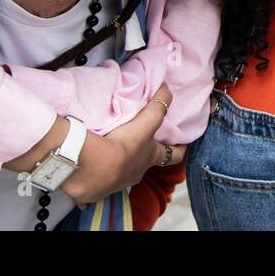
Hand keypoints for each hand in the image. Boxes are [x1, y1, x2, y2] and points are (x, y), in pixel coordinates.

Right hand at [61, 83, 173, 203]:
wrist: (94, 168)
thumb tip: (166, 88)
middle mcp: (137, 173)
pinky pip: (98, 176)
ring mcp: (117, 183)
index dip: (180, 149)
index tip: (184, 144)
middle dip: (144, 153)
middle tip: (140, 142)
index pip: (174, 155)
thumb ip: (159, 105)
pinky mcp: (95, 187)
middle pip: (146, 162)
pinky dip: (96, 168)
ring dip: (118, 160)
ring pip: (122, 169)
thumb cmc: (125, 145)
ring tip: (110, 146)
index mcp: (152, 158)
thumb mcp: (146, 122)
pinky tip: (90, 158)